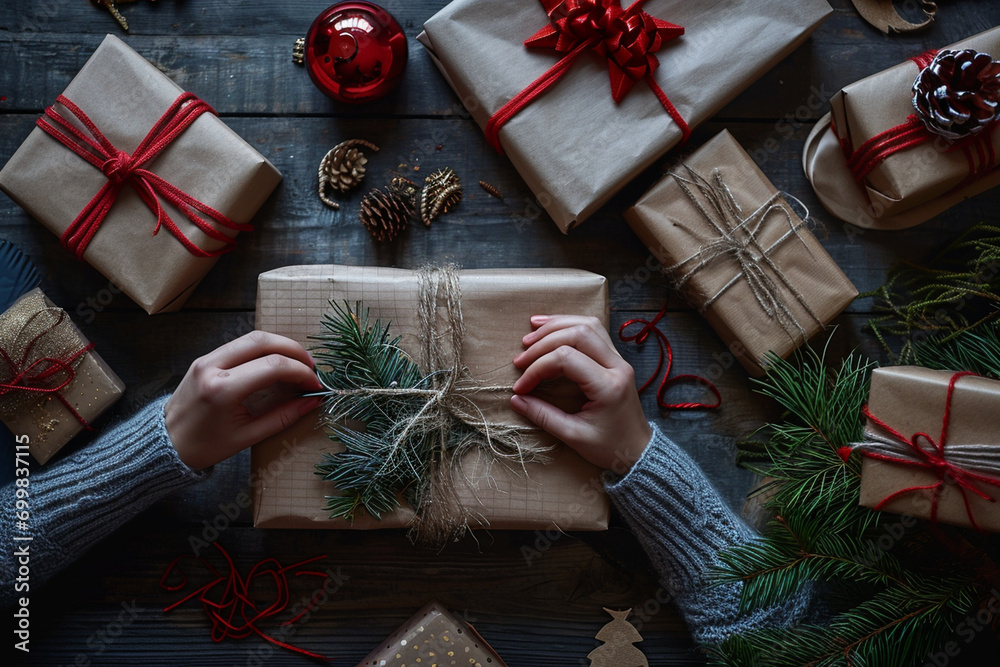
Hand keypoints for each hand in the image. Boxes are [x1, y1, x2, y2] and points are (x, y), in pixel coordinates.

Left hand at [165, 331, 324, 469]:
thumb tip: (312, 401)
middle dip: (294, 350)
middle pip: (263, 341)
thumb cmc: (205, 446)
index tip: (314, 385)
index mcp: (222, 389)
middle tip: (312, 367)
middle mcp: (213, 366)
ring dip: (280, 346)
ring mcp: (207, 358)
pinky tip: (277, 363)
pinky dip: (264, 349)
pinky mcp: (206, 357)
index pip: (272, 366)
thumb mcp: (247, 437)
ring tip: (298, 364)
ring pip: (252, 337)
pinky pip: (241, 345)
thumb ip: (282, 416)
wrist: (165, 443)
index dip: (300, 372)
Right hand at [510, 315, 650, 472]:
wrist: (638, 451)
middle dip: (543, 342)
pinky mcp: (615, 359)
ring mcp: (619, 360)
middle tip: (520, 360)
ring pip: (587, 325)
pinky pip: (594, 332)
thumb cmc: (609, 447)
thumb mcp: (573, 436)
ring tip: (531, 333)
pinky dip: (570, 326)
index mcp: (608, 386)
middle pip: (577, 334)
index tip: (521, 387)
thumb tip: (516, 400)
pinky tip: (551, 330)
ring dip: (557, 326)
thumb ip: (543, 416)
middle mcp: (617, 366)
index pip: (566, 359)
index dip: (537, 368)